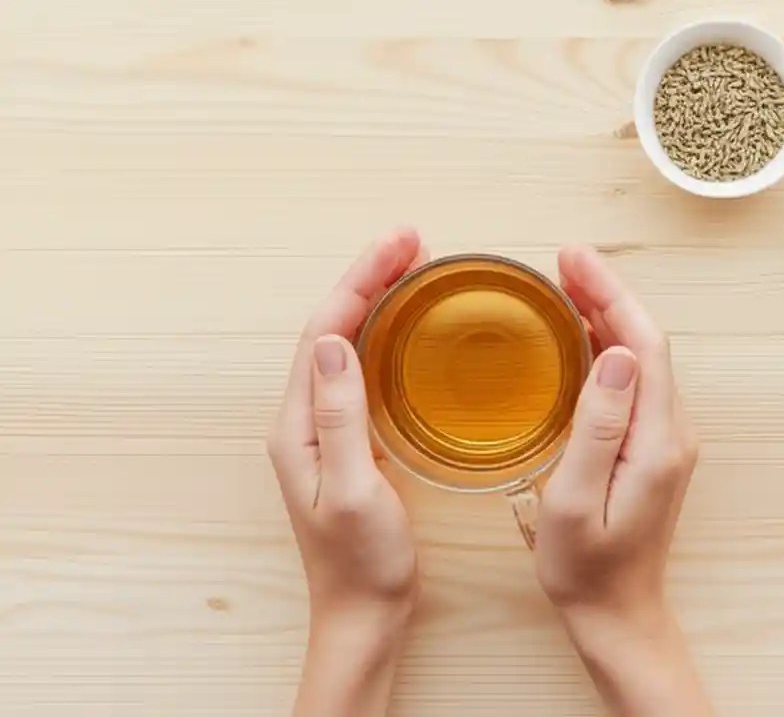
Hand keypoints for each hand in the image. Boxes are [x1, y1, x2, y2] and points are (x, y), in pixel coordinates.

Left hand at [267, 229, 425, 716]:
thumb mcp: (351, 490)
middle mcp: (304, 419)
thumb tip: (338, 343)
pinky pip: (366, 372)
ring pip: (350, 346)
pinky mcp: (350, 442)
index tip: (399, 246)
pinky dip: (388, 339)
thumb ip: (341, 418)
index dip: (360, 282)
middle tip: (413, 243)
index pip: (326, 332)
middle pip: (334, 329)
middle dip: (369, 279)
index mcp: (298, 425)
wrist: (364, 611)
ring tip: (414, 270)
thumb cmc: (360, 562)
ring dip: (378, 303)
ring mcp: (326, 430)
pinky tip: (412, 333)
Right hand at [536, 245, 711, 715]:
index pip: (645, 345)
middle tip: (562, 261)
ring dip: (609, 316)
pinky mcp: (653, 450)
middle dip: (607, 294)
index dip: (611, 295)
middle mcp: (673, 433)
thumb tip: (619, 356)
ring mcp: (666, 441)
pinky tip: (580, 337)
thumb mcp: (573, 499)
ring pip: (644, 359)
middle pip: (648, 343)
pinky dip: (609, 348)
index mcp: (657, 441)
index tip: (572, 260)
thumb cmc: (585, 568)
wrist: (617, 615)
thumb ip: (598, 427)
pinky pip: (636, 383)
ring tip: (565, 285)